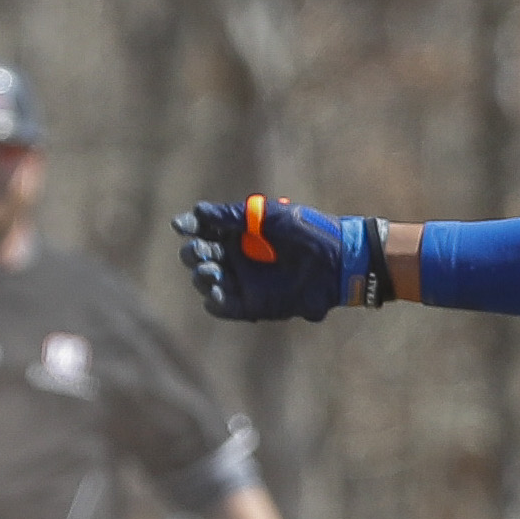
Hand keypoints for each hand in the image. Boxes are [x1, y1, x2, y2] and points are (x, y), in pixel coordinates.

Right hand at [173, 196, 368, 321]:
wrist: (338, 260)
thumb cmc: (308, 231)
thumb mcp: (271, 216)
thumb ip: (234, 216)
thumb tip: (198, 211)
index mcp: (239, 232)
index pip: (203, 229)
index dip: (188, 227)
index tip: (181, 226)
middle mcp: (237, 256)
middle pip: (199, 256)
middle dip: (193, 253)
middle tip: (201, 252)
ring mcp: (244, 281)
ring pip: (207, 281)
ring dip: (202, 276)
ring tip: (212, 271)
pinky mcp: (254, 305)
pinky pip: (224, 308)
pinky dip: (214, 302)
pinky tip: (215, 294)